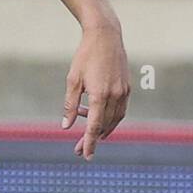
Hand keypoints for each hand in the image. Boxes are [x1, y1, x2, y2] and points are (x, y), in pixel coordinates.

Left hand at [61, 23, 130, 159]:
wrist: (106, 36)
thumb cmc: (85, 56)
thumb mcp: (73, 80)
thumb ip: (70, 105)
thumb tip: (66, 126)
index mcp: (99, 95)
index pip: (94, 127)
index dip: (89, 143)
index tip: (85, 155)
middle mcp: (115, 96)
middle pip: (104, 126)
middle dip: (92, 139)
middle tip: (78, 149)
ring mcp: (123, 92)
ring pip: (114, 120)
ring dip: (102, 129)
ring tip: (86, 132)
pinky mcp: (127, 87)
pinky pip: (120, 110)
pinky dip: (110, 118)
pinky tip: (97, 116)